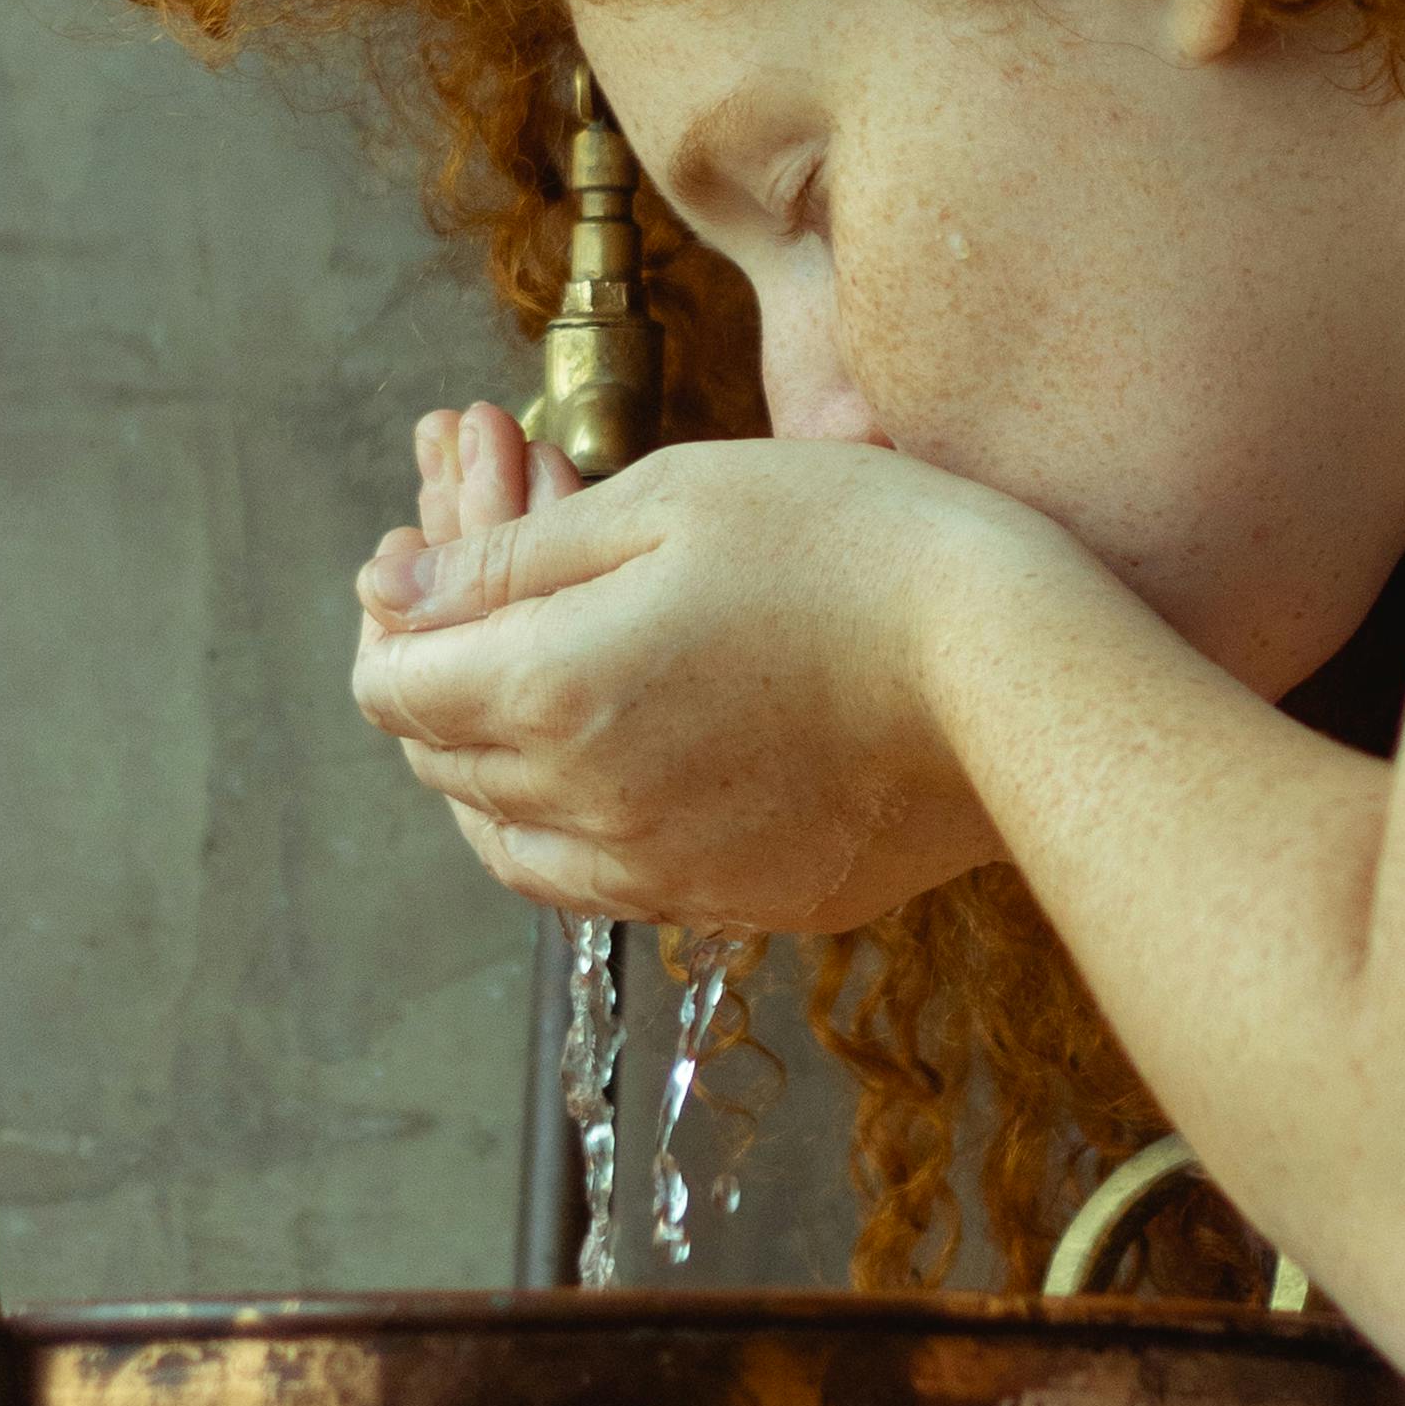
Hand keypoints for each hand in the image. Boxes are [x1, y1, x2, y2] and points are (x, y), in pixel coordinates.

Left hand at [350, 413, 1037, 933]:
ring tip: (546, 679)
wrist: (1013, 668)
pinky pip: (606, 885)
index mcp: (554, 692)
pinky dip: (579, 825)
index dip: (394, 618)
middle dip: (445, 674)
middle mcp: (587, 809)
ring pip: (511, 841)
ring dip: (498, 764)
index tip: (436, 560)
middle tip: (506, 586)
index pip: (392, 686)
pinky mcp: (737, 904)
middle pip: (443, 763)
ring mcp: (664, 873)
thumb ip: (510, 555)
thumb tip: (391, 588)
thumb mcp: (668, 501)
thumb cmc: (851, 549)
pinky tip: (626, 757)